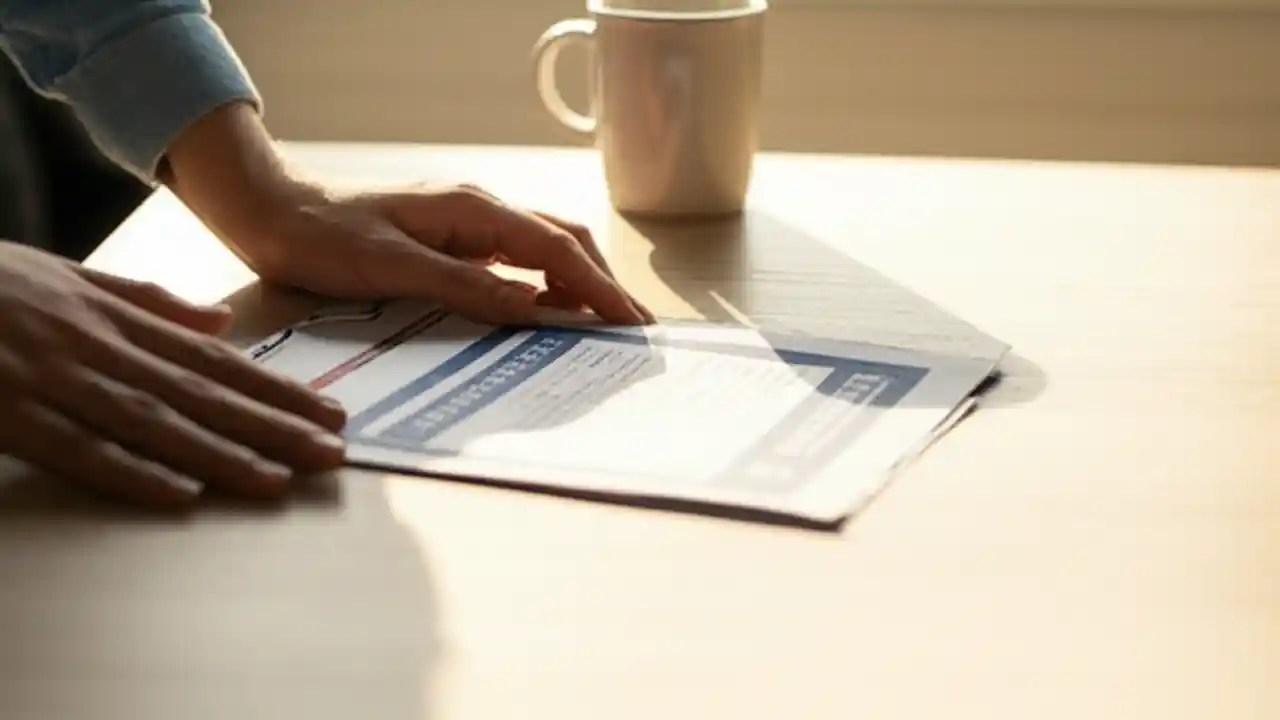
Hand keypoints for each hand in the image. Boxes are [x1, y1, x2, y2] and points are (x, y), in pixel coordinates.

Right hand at [0, 241, 347, 508]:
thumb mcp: (69, 278)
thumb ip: (147, 301)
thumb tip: (221, 323)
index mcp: (116, 319)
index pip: (216, 362)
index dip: (276, 390)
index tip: (327, 414)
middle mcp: (99, 349)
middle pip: (200, 395)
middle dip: (271, 427)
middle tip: (331, 454)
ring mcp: (54, 382)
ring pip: (154, 424)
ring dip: (221, 455)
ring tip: (279, 480)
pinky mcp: (10, 414)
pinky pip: (76, 449)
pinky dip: (128, 471)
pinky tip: (178, 494)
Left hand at [241, 182, 655, 325]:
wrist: (274, 213)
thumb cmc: (323, 237)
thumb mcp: (392, 266)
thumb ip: (466, 286)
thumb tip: (534, 310)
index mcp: (474, 210)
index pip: (558, 250)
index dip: (599, 288)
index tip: (631, 324)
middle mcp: (481, 211)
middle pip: (565, 242)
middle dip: (602, 285)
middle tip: (630, 331)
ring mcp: (469, 225)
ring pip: (545, 250)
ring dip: (577, 286)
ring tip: (598, 329)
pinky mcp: (455, 241)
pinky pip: (516, 261)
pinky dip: (544, 287)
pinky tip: (543, 314)